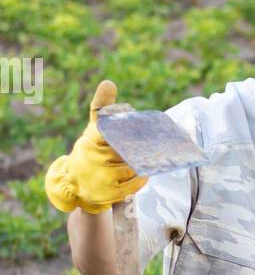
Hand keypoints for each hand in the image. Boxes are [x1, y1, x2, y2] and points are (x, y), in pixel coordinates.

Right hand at [44, 80, 148, 214]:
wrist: (75, 183)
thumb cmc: (90, 150)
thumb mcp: (93, 128)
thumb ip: (102, 107)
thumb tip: (109, 83)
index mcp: (92, 139)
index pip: (110, 130)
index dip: (127, 128)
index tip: (142, 125)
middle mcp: (95, 157)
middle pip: (128, 149)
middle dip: (142, 146)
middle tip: (159, 141)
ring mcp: (103, 176)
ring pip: (134, 166)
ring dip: (145, 162)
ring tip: (155, 156)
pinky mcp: (111, 192)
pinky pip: (135, 182)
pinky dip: (143, 176)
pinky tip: (146, 171)